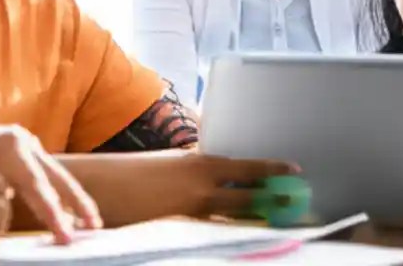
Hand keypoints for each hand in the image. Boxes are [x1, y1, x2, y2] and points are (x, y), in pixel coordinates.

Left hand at [0, 121, 101, 242]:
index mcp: (6, 143)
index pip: (34, 184)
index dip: (51, 211)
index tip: (64, 236)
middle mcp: (22, 141)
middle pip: (54, 178)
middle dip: (76, 204)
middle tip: (93, 228)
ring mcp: (27, 148)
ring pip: (56, 177)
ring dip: (75, 201)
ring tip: (93, 224)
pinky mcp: (27, 157)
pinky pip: (48, 179)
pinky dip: (61, 198)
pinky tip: (72, 218)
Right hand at [63, 150, 298, 225]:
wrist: (102, 185)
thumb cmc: (137, 173)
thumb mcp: (173, 163)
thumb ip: (199, 171)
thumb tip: (222, 177)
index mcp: (202, 164)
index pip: (247, 168)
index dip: (273, 170)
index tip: (296, 171)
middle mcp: (203, 186)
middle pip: (250, 197)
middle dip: (275, 202)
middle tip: (300, 205)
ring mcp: (192, 210)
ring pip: (235, 217)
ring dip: (257, 219)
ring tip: (281, 222)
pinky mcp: (181, 229)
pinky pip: (213, 233)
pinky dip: (229, 234)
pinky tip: (243, 237)